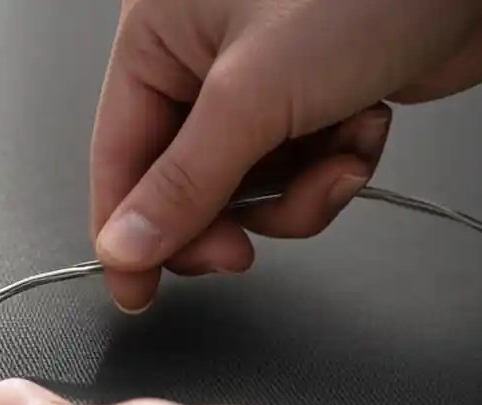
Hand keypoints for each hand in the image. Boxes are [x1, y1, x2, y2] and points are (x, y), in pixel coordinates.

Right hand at [91, 0, 481, 310]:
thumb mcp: (253, 94)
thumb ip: (183, 181)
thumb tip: (126, 244)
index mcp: (160, 35)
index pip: (118, 152)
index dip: (124, 230)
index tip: (135, 291)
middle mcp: (204, 58)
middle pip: (182, 180)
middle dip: (226, 217)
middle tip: (240, 252)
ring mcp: (263, 82)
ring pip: (248, 188)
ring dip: (296, 195)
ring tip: (335, 159)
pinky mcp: (316, 101)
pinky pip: (299, 174)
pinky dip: (334, 169)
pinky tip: (363, 129)